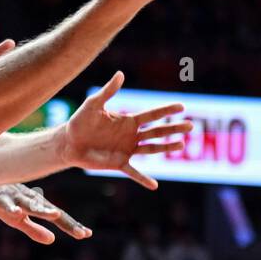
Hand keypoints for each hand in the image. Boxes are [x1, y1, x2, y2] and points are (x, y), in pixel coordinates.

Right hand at [0, 183, 90, 244]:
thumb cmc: (0, 199)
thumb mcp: (17, 219)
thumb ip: (34, 229)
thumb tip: (52, 240)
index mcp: (34, 205)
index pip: (56, 216)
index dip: (70, 225)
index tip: (87, 234)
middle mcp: (28, 199)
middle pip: (48, 210)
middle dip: (63, 220)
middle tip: (80, 232)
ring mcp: (13, 197)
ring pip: (28, 204)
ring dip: (41, 209)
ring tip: (54, 215)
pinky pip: (4, 202)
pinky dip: (10, 206)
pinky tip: (16, 212)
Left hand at [57, 71, 190, 189]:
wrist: (69, 142)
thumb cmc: (80, 121)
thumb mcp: (93, 104)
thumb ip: (108, 91)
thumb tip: (121, 74)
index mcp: (128, 121)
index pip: (151, 115)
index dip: (166, 110)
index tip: (181, 106)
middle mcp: (131, 135)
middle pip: (157, 131)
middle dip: (173, 128)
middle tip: (190, 126)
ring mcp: (127, 150)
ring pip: (151, 149)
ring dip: (166, 147)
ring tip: (181, 144)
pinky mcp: (119, 163)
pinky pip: (134, 172)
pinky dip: (143, 179)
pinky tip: (154, 186)